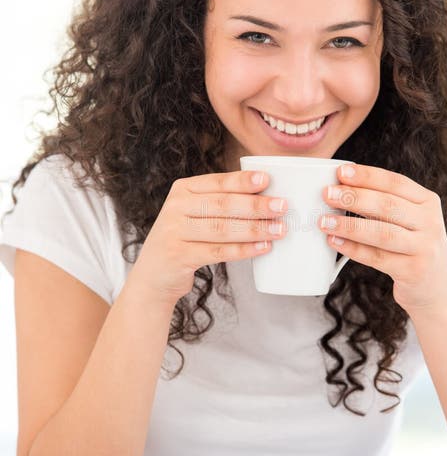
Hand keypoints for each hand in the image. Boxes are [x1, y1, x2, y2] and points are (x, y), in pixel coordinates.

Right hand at [130, 170, 287, 307]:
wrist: (153, 276)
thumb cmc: (186, 239)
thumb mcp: (195, 215)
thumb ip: (221, 204)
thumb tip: (268, 197)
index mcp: (183, 190)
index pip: (218, 182)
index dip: (243, 181)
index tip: (268, 180)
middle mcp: (175, 207)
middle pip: (223, 205)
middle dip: (256, 206)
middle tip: (283, 207)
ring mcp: (174, 232)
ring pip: (222, 229)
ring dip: (255, 229)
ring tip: (280, 229)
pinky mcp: (178, 256)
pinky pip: (218, 252)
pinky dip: (243, 250)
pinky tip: (263, 248)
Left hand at [319, 162, 446, 315]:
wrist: (436, 290)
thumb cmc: (413, 248)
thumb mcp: (410, 221)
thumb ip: (385, 205)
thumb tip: (342, 189)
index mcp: (428, 202)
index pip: (395, 183)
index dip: (367, 176)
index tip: (341, 172)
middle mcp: (430, 222)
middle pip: (387, 205)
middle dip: (354, 198)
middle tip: (327, 194)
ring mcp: (424, 247)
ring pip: (381, 232)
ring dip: (349, 225)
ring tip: (324, 221)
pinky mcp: (413, 270)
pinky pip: (377, 257)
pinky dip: (353, 249)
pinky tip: (335, 242)